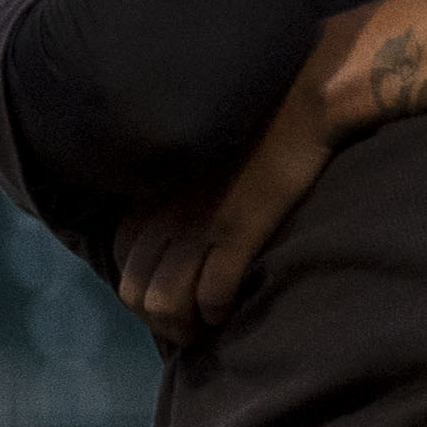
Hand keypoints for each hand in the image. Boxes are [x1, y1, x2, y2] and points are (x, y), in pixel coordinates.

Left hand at [113, 15, 365, 346]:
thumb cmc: (261, 117)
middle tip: (188, 324)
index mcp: (153, 190)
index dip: (143, 286)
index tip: (173, 293)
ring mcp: (197, 225)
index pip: (122, 258)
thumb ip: (181, 184)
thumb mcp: (200, 150)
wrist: (303, 97)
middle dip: (157, 319)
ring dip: (183, 326)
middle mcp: (164, 212)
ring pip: (163, 302)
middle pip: (134, 290)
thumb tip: (182, 217)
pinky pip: (210, 293)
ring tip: (206, 329)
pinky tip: (230, 311)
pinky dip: (216, 312)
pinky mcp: (237, 232)